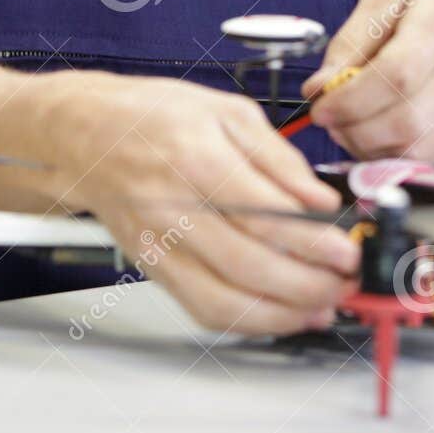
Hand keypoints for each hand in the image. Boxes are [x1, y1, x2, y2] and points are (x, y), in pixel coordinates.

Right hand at [47, 72, 359, 336]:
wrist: (86, 135)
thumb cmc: (153, 116)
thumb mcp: (226, 111)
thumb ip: (278, 156)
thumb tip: (319, 198)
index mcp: (193, 157)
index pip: (260, 212)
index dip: (311, 238)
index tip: (346, 246)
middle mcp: (170, 208)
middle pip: (246, 264)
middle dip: (308, 282)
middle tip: (346, 278)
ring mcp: (158, 246)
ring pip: (224, 300)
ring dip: (284, 313)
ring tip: (326, 302)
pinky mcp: (155, 269)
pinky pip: (204, 311)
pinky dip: (251, 322)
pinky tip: (287, 314)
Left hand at [300, 0, 433, 161]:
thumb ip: (350, 41)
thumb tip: (318, 88)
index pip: (397, 75)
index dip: (351, 100)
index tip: (321, 105)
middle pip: (406, 121)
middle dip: (353, 131)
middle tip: (331, 119)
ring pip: (416, 148)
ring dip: (369, 148)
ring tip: (351, 125)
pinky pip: (429, 156)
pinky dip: (394, 152)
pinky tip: (381, 130)